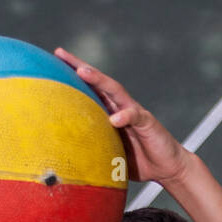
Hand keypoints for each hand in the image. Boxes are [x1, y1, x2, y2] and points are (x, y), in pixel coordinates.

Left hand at [54, 46, 190, 187]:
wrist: (168, 168)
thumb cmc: (139, 162)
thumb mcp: (111, 156)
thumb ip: (94, 152)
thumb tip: (68, 162)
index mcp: (111, 113)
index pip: (90, 91)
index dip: (72, 77)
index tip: (53, 63)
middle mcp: (121, 107)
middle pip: (99, 82)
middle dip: (80, 67)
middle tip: (60, 54)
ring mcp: (135, 112)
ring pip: (116, 91)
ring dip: (99, 80)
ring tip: (83, 72)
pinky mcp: (148, 122)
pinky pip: (135, 116)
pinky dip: (125, 116)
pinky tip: (115, 119)